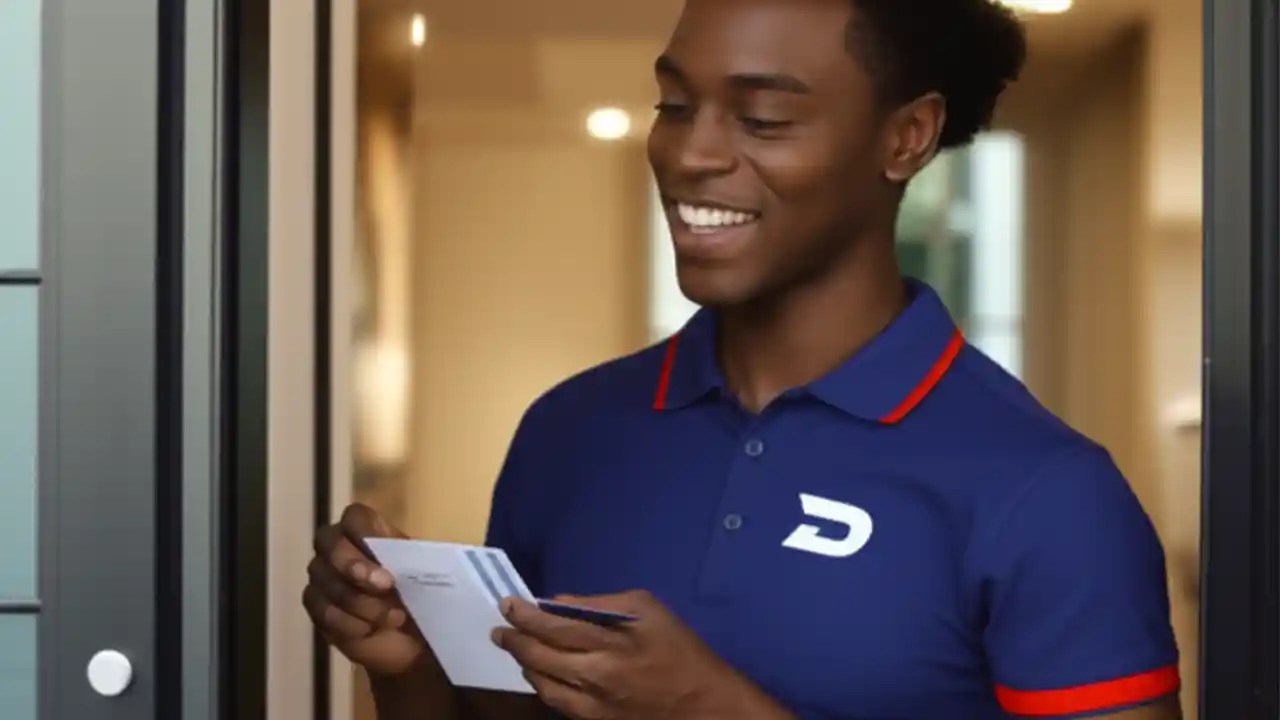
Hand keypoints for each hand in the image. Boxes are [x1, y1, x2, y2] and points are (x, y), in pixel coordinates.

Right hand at [302, 503, 424, 675]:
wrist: (411, 640)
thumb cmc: (420, 597)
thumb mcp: (427, 578)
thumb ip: (419, 562)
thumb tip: (422, 555)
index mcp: (370, 532)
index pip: (355, 517)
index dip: (363, 530)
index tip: (385, 553)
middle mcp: (338, 548)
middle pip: (331, 545)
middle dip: (356, 567)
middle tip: (387, 586)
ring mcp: (323, 577)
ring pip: (328, 583)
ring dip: (363, 604)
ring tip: (394, 617)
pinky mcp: (317, 608)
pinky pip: (324, 613)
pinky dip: (350, 624)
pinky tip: (370, 630)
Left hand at [492, 590, 793, 719]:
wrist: (703, 705)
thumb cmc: (678, 648)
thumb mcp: (648, 610)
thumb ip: (601, 604)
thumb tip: (560, 603)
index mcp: (611, 643)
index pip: (554, 626)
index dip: (526, 615)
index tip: (508, 604)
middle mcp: (596, 675)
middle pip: (540, 656)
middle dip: (514, 639)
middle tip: (500, 628)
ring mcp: (593, 705)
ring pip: (542, 683)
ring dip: (524, 663)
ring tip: (515, 648)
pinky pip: (557, 704)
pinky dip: (542, 685)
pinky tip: (538, 673)